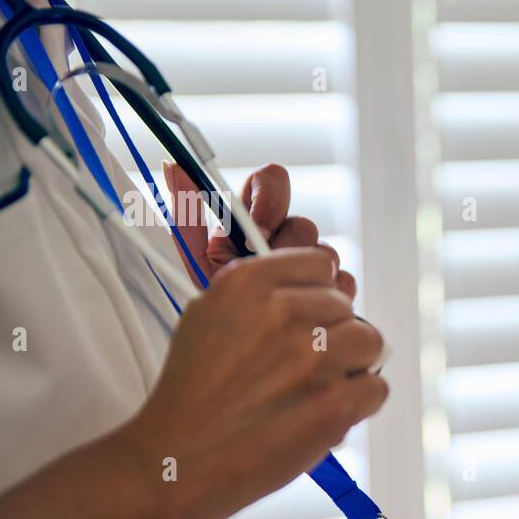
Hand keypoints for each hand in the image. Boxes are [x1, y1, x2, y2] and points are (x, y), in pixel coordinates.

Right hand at [125, 246, 386, 518]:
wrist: (176, 460)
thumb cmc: (192, 396)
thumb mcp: (206, 316)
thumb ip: (260, 295)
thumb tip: (316, 289)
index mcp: (248, 284)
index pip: (321, 264)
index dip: (320, 294)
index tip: (312, 317)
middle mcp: (283, 312)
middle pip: (347, 307)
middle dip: (333, 335)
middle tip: (304, 367)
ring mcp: (313, 357)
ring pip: (370, 342)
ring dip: (353, 366)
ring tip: (319, 389)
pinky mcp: (334, 402)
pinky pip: (376, 388)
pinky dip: (359, 404)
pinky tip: (326, 414)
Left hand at [164, 162, 355, 296]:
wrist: (243, 352)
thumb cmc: (219, 308)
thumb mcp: (197, 262)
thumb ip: (188, 216)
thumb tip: (174, 166)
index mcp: (253, 221)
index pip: (271, 182)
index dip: (270, 198)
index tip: (260, 227)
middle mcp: (285, 237)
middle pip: (303, 223)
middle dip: (286, 249)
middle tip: (267, 275)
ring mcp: (313, 263)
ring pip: (325, 253)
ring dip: (307, 277)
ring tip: (283, 301)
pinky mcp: (334, 288)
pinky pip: (343, 280)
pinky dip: (330, 295)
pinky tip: (309, 312)